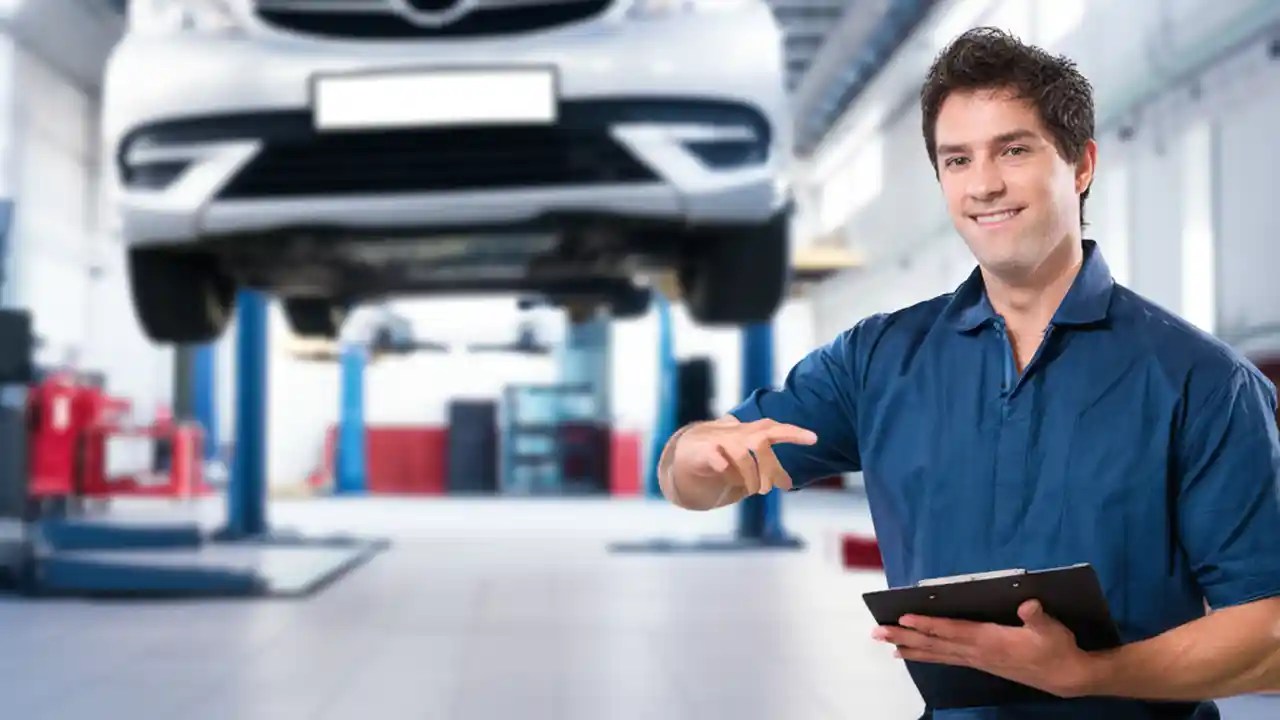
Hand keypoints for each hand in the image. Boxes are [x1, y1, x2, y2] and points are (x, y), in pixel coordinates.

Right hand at [673, 417, 816, 494]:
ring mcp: (721, 441)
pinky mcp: (705, 452)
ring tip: (753, 491)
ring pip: (742, 455)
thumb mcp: (751, 459)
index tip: (814, 439)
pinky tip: (726, 472)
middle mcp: (739, 433)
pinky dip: (723, 465)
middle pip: (761, 442)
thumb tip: (789, 485)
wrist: (691, 449)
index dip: (794, 434)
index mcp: (754, 432)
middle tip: (771, 489)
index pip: (777, 429)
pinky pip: (716, 458)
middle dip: (770, 466)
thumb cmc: (728, 453)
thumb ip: (769, 469)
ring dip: (751, 477)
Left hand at [871, 600, 1100, 698]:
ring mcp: (976, 659)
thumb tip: (1028, 605)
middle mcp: (977, 651)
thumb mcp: (1052, 629)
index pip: (952, 631)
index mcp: (990, 640)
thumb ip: (1038, 617)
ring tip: (886, 644)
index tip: (905, 619)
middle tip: (878, 632)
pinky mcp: (979, 663)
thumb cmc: (1057, 648)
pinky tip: (911, 654)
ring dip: (910, 647)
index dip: (928, 625)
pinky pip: (945, 659)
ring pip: (937, 653)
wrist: (1067, 676)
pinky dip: (925, 655)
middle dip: (906, 637)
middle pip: (935, 644)